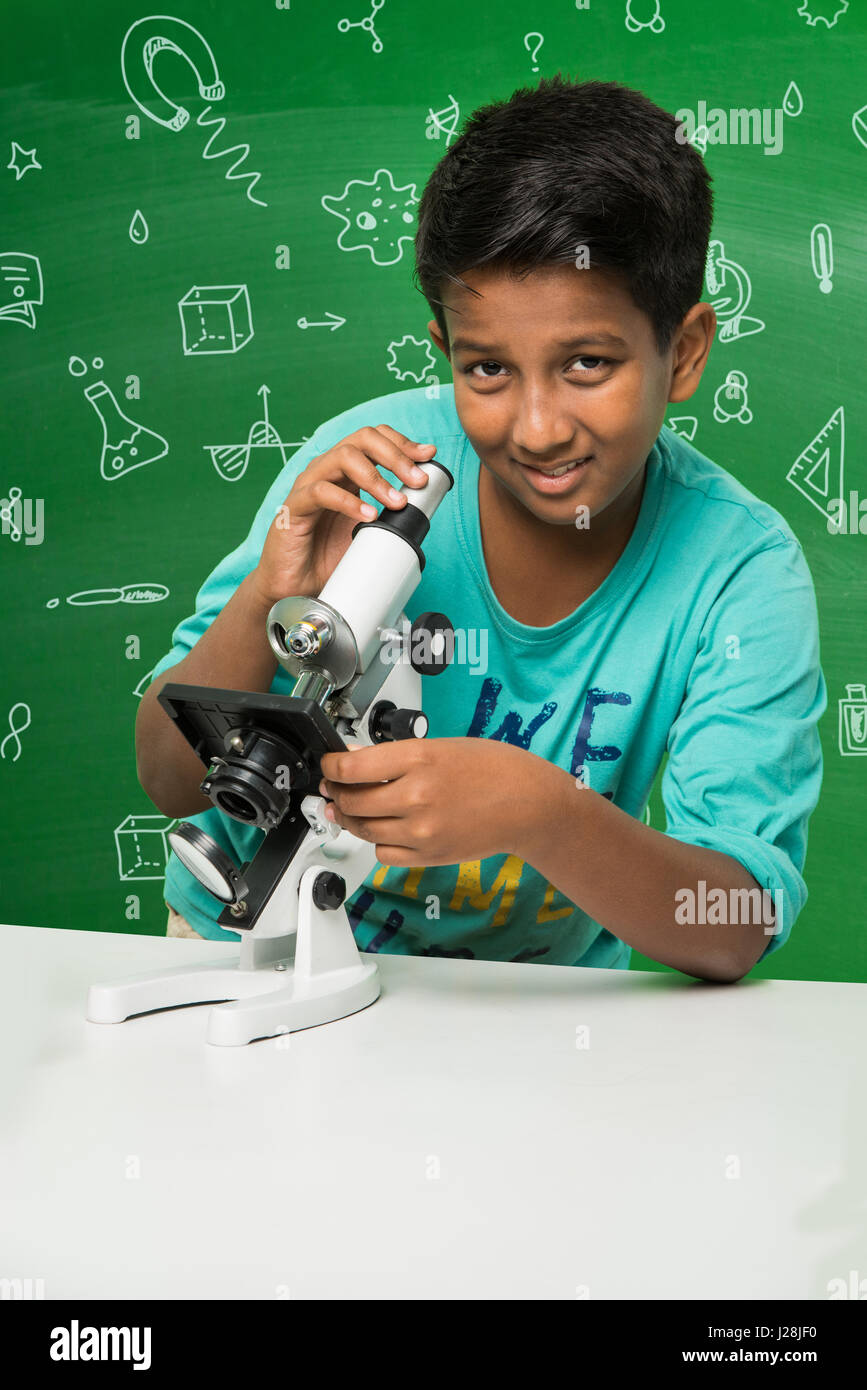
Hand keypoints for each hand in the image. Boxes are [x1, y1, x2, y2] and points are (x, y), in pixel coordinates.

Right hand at [252, 425, 435, 604]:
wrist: (297, 587)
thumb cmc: (329, 557)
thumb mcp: (370, 532)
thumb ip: (391, 515)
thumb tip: (425, 506)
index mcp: (346, 472)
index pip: (374, 439)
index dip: (402, 443)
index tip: (428, 456)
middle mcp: (327, 470)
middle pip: (362, 439)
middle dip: (396, 456)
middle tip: (418, 480)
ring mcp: (309, 485)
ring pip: (343, 457)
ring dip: (376, 478)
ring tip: (397, 502)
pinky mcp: (293, 507)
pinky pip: (321, 491)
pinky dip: (348, 501)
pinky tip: (368, 515)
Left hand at [318, 737, 531, 866]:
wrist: (529, 804)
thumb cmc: (494, 770)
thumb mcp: (440, 746)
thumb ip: (396, 756)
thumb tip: (356, 762)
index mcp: (418, 759)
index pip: (351, 768)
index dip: (330, 766)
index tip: (328, 765)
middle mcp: (416, 796)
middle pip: (352, 801)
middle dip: (336, 793)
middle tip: (334, 787)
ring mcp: (421, 830)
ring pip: (363, 830)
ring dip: (351, 818)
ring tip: (354, 808)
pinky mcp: (428, 855)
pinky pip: (384, 854)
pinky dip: (378, 842)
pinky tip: (386, 828)